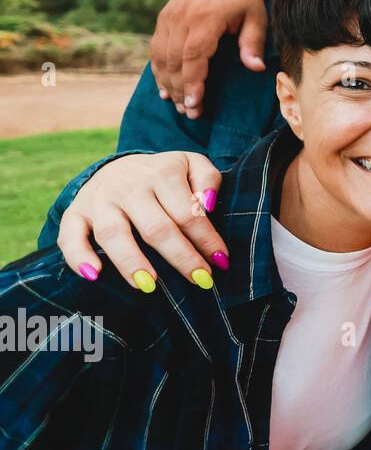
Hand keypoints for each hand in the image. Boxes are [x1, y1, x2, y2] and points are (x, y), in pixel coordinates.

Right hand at [58, 152, 228, 292]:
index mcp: (161, 173)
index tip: (221, 263)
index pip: (188, 213)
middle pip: (156, 227)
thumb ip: (208, 179)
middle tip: (200, 280)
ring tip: (150, 285)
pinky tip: (93, 274)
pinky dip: (78, 255)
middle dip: (180, 257)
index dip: (206, 240)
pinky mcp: (76, 213)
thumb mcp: (192, 164)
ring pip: (114, 233)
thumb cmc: (164, 175)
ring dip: (131, 261)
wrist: (118, 165)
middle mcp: (128, 186)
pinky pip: (70, 235)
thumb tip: (207, 204)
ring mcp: (99, 200)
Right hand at [151, 0, 267, 117]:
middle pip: (174, 60)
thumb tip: (255, 69)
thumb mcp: (257, 17)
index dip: (192, 82)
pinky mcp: (164, 17)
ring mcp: (169, 16)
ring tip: (179, 106)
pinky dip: (158, 69)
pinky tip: (165, 88)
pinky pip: (156, 48)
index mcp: (205, 16)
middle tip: (190, 113)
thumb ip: (253, 43)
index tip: (195, 105)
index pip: (193, 56)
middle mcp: (182, 16)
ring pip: (161, 56)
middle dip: (180, 90)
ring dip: (167, 83)